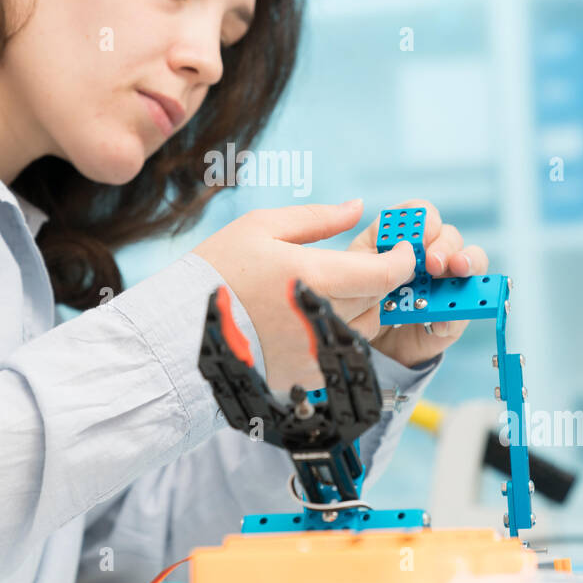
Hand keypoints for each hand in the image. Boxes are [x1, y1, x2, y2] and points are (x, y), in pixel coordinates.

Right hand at [192, 199, 416, 393]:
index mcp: (314, 277)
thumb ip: (317, 218)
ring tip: (332, 288)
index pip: (385, 273)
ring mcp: (315, 353)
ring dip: (362, 305)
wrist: (179, 332)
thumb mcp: (261, 228)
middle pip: (378, 298)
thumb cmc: (217, 271)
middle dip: (379, 277)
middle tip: (360, 262)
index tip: (403, 249)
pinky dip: (339, 331)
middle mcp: (321, 319)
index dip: (403, 259)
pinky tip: (311, 317)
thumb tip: (358, 207)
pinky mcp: (306, 376)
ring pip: (365, 326)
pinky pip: (342, 350)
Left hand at [343, 199, 488, 367]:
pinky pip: (468, 305)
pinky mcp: (455, 311)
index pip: (422, 213)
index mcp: (401, 240)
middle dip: (445, 246)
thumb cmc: (362, 302)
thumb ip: (377, 261)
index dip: (425, 220)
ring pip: (471, 260)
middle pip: (449, 235)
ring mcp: (445, 281)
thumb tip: (404, 249)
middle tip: (433, 263)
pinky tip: (441, 320)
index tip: (421, 235)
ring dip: (467, 262)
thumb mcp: (358, 277)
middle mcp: (429, 255)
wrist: (370, 346)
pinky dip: (458, 310)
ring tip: (457, 272)